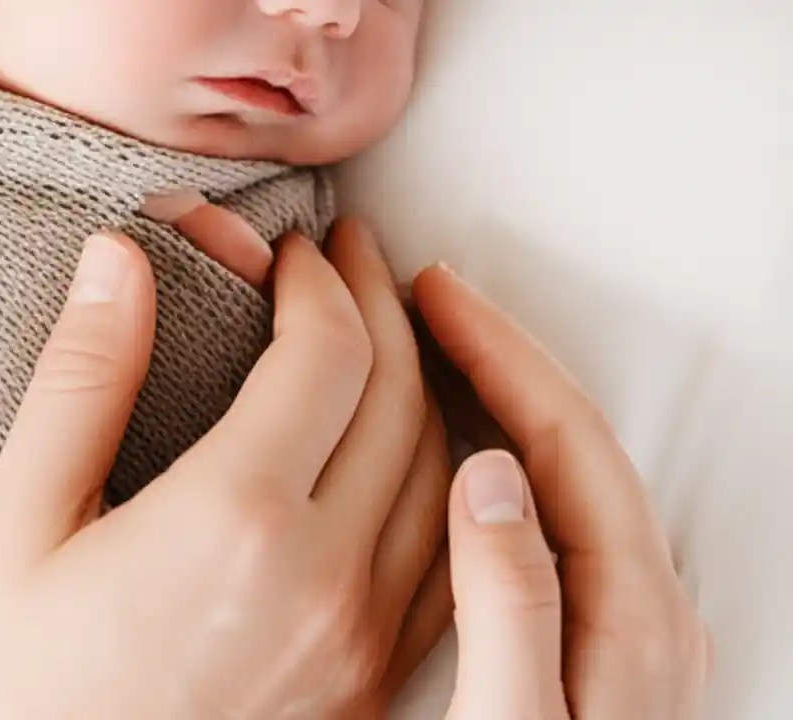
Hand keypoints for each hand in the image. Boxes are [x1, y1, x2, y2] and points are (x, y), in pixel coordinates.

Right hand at [0, 220, 452, 718]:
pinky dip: (442, 477)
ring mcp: (359, 641)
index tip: (290, 246)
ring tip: (383, 330)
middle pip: (399, 398)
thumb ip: (80, 384)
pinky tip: (409, 447)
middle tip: (349, 253)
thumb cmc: (16, 694)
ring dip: (423, 382)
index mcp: (230, 519)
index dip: (314, 278)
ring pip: (442, 473)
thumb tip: (117, 260)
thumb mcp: (18, 530)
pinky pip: (442, 559)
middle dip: (379, 303)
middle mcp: (321, 576)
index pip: (326, 353)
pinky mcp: (369, 686)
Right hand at [411, 266, 710, 718]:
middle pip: (570, 439)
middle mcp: (636, 606)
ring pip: (558, 474)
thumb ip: (514, 610)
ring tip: (428, 355)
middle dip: (495, 355)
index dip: (494, 355)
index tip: (430, 295)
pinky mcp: (580, 645)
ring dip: (496, 401)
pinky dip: (493, 462)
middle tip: (424, 298)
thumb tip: (491, 480)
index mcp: (629, 613)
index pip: (563, 440)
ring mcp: (611, 625)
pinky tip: (445, 459)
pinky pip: (543, 518)